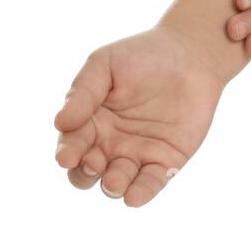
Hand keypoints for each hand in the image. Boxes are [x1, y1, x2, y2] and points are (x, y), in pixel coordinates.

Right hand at [53, 26, 225, 205]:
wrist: (191, 54)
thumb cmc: (142, 55)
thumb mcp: (105, 64)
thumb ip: (83, 92)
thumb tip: (59, 123)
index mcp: (90, 122)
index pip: (72, 144)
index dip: (67, 152)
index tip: (67, 156)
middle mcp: (109, 144)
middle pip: (87, 173)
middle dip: (84, 174)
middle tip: (92, 164)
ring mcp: (137, 154)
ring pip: (116, 183)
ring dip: (112, 187)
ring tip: (114, 183)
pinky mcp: (165, 161)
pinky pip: (149, 184)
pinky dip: (141, 193)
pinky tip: (134, 196)